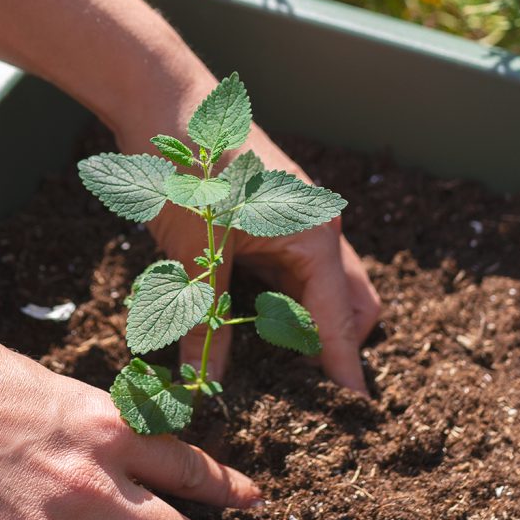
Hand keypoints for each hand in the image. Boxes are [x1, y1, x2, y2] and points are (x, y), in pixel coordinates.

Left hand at [144, 125, 379, 393]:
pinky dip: (282, 301)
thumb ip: (205, 323)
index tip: (358, 420)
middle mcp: (319, 231)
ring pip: (321, 289)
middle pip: (350, 308)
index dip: (345, 373)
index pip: (340, 326)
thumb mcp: (193, 257)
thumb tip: (204, 382)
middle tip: (307, 397)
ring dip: (305, 326)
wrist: (161, 99)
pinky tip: (249, 322)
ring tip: (277, 371)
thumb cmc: (188, 169)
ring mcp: (298, 221)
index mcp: (315, 240)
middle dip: (335, 350)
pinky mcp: (272, 216)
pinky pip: (292, 271)